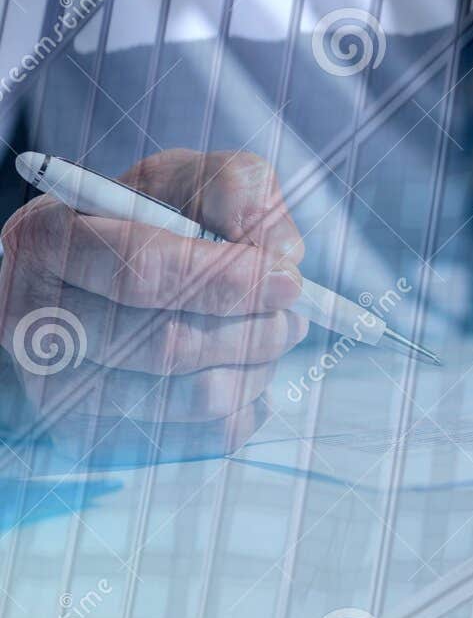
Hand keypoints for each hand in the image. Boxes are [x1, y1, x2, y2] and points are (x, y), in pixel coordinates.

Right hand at [0, 150, 307, 460]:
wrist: (100, 278)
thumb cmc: (150, 222)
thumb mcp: (187, 180)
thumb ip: (238, 189)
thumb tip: (279, 252)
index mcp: (47, 239)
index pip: (145, 271)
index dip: (231, 280)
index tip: (289, 280)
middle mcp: (34, 321)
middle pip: (169, 345)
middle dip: (256, 329)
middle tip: (293, 313)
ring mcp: (57, 390)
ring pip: (196, 397)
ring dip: (259, 365)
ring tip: (273, 334)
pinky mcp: (95, 437)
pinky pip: (205, 436)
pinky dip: (249, 401)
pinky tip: (245, 367)